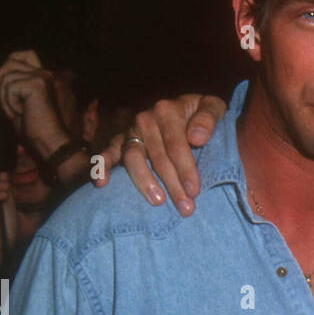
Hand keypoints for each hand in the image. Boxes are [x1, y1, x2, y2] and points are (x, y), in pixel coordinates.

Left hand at [0, 49, 71, 161]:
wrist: (49, 143)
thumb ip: (12, 85)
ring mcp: (41, 77)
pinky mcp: (36, 84)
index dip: (9, 65)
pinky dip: (11, 104)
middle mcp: (43, 73)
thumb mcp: (20, 102)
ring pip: (5, 77)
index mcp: (42, 76)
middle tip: (16, 106)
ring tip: (21, 112)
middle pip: (7, 64)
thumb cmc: (35, 129)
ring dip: (6, 99)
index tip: (10, 87)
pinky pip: (9, 88)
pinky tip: (24, 112)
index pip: (21, 54)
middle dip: (2, 86)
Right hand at [93, 93, 225, 213]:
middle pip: (158, 157)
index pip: (176, 144)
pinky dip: (102, 166)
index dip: (185, 168)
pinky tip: (101, 183)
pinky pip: (107, 153)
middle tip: (185, 208)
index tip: (195, 190)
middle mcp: (145, 119)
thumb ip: (208, 118)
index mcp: (167, 111)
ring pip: (134, 158)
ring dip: (144, 182)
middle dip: (172, 185)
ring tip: (157, 201)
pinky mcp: (118, 142)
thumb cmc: (199, 113)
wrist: (182, 108)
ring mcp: (130, 131)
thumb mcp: (211, 106)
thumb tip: (197, 137)